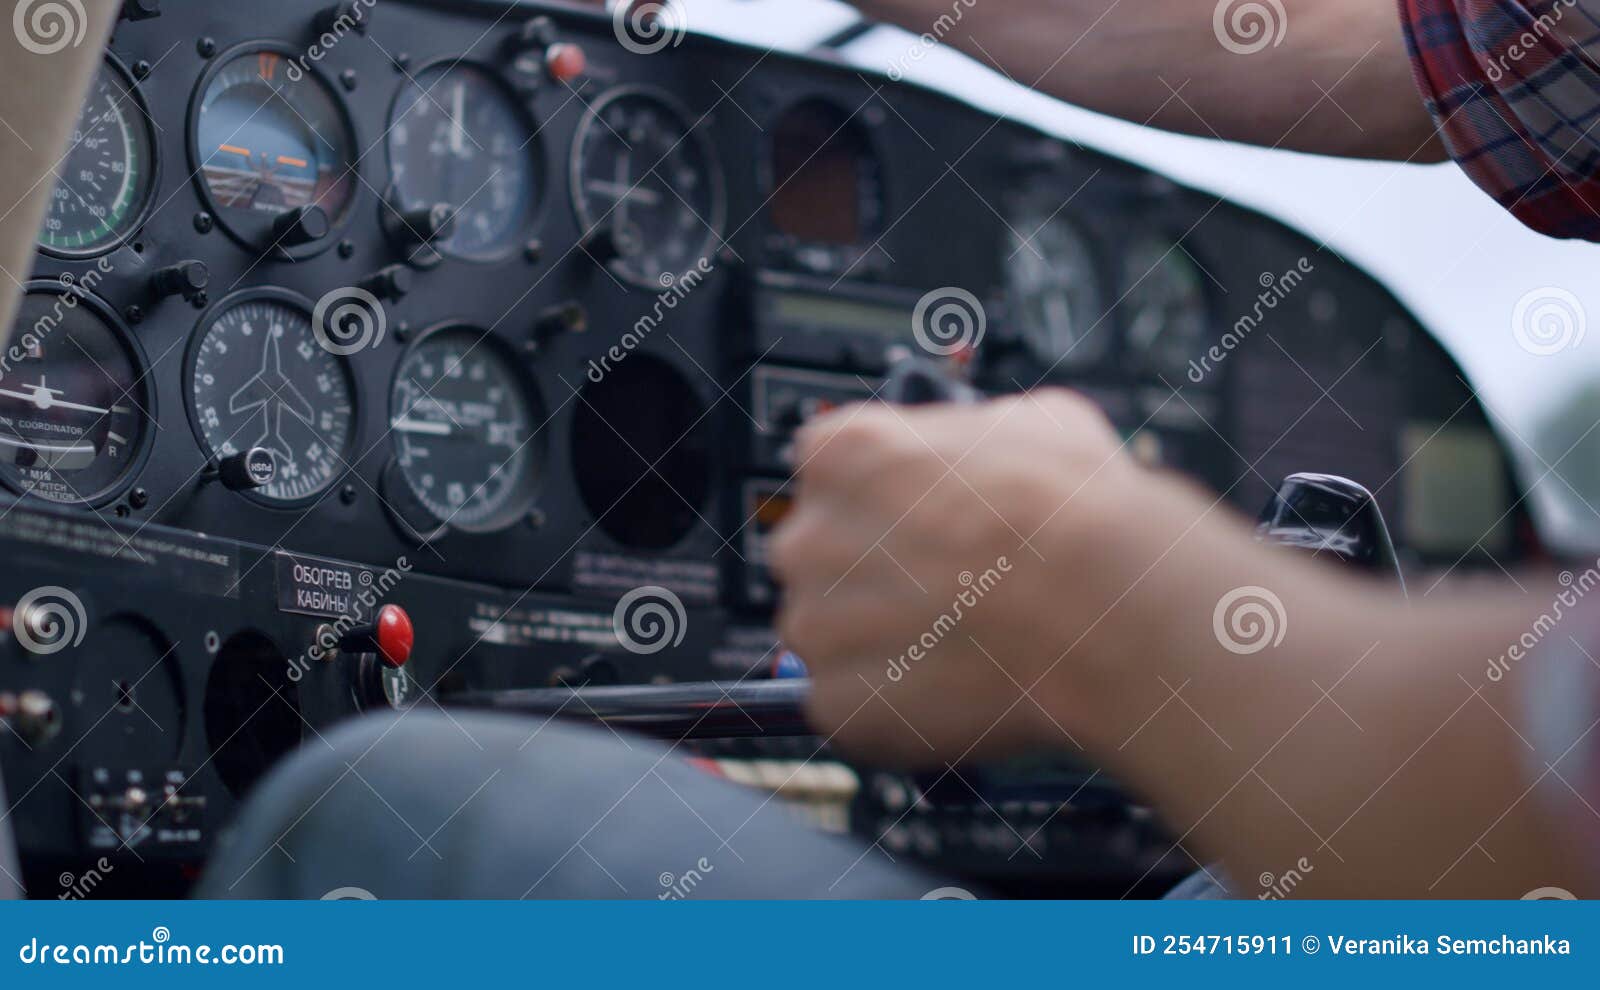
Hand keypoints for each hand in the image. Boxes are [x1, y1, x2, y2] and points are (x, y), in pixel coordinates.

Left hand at [770, 389, 1197, 765]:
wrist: (1106, 608)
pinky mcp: (837, 702)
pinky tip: (950, 688)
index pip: (828, 472)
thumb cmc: (1076, 514)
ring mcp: (816, 625)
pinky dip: (889, 705)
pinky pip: (849, 703)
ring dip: (877, 642)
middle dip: (870, 573)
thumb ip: (976, 435)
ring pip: (830, 634)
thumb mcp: (1035, 422)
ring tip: (957, 644)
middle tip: (941, 588)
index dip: (879, 500)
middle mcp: (809, 536)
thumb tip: (990, 445)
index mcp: (844, 453)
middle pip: (818, 555)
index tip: (913, 522)